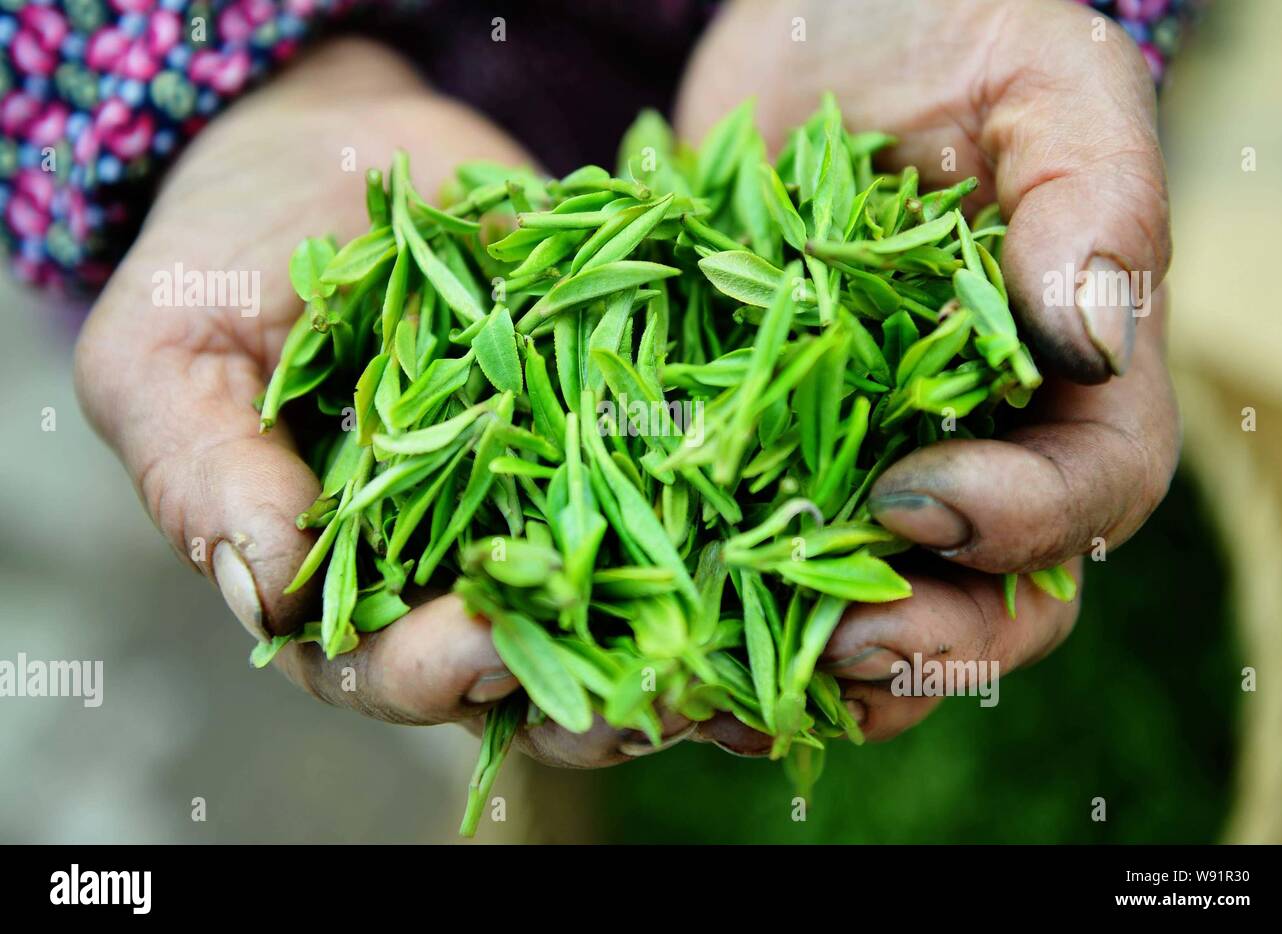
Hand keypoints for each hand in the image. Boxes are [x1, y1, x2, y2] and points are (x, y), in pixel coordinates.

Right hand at [75, 38, 688, 765]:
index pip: (383, 667)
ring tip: (742, 662)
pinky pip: (674, 502)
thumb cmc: (222, 260)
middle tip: (660, 700)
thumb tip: (265, 594)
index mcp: (338, 575)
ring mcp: (540, 504)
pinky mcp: (612, 440)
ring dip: (680, 645)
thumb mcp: (169, 358)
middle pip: (521, 670)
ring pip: (615, 611)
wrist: (328, 158)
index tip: (484, 644)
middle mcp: (448, 563)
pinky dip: (729, 537)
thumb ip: (202, 475)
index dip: (433, 671)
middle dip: (587, 696)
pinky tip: (789, 559)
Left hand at [674, 0, 1178, 750]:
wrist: (810, 40)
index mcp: (1067, 381)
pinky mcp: (752, 466)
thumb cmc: (947, 38)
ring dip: (805, 675)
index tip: (917, 500)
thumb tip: (1094, 334)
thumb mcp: (1039, 78)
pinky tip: (646, 641)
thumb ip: (1092, 194)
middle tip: (841, 648)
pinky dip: (706, 623)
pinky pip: (743, 576)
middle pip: (990, 601)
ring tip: (727, 693)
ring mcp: (857, 471)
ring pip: (865, 620)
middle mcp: (975, 451)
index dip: (1021, 522)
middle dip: (925, 641)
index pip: (1091, 493)